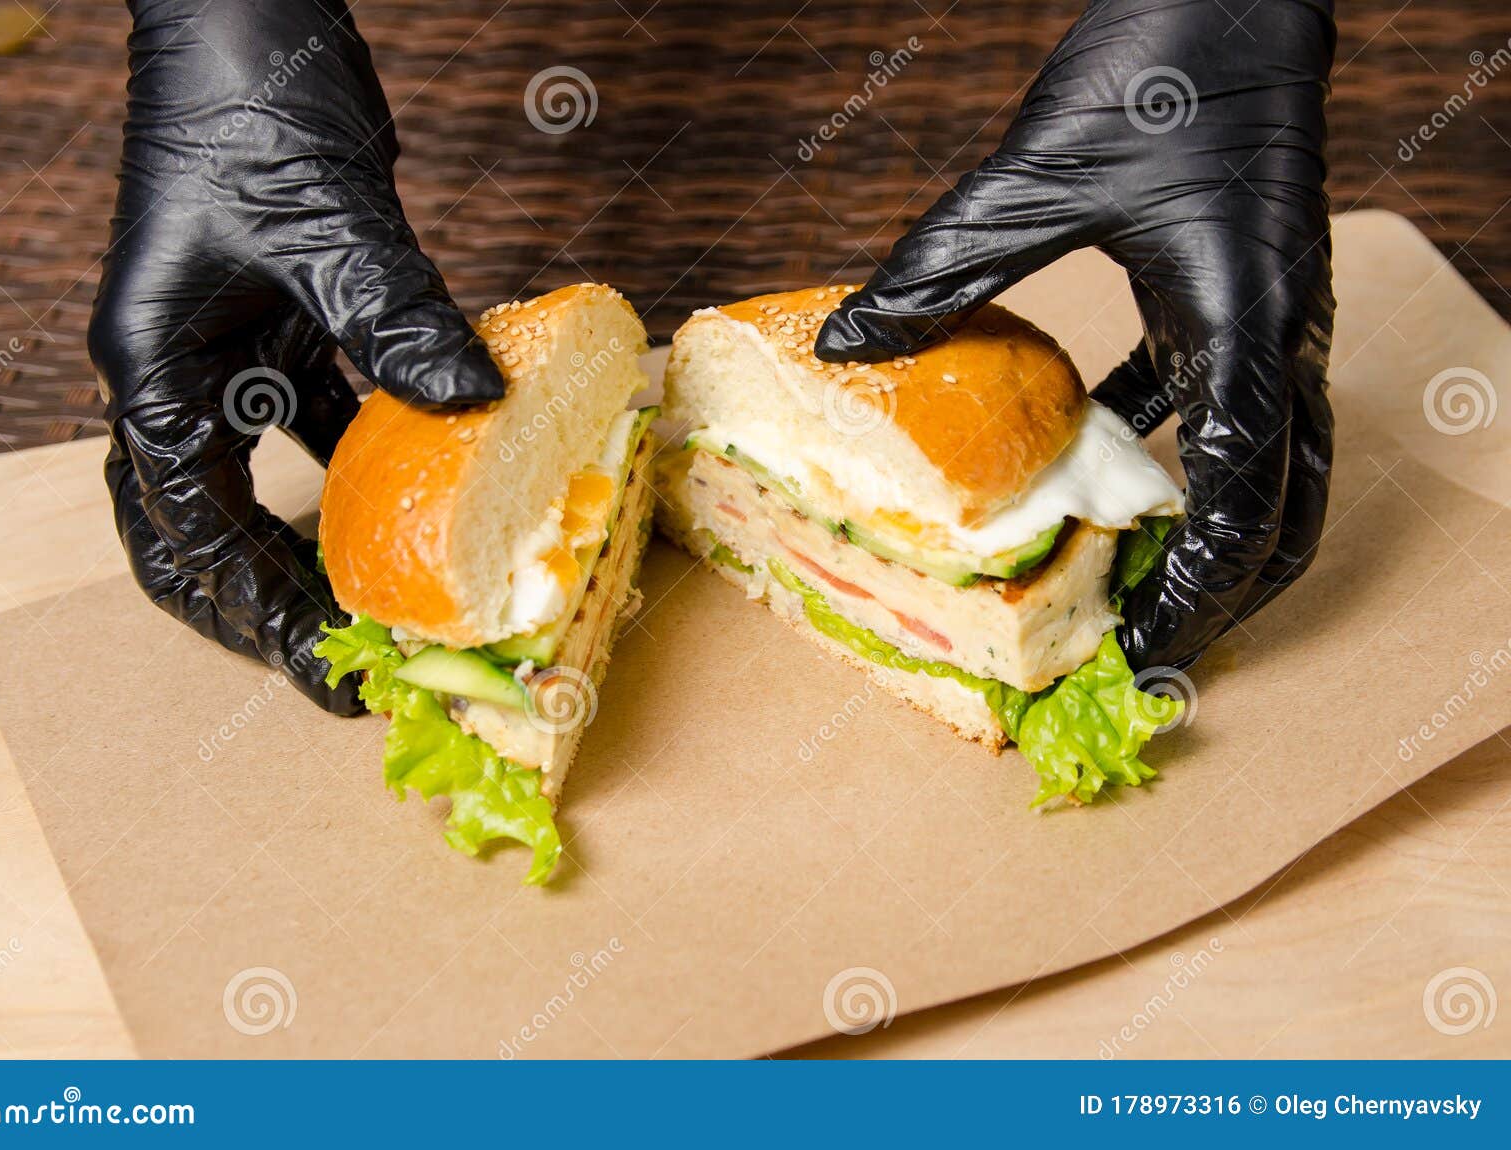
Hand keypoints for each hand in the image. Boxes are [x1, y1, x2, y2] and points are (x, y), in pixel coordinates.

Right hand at [88, 0, 501, 712]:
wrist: (248, 16)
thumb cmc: (251, 103)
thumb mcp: (326, 224)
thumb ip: (394, 320)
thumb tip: (479, 408)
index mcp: (154, 368)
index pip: (189, 529)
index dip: (252, 613)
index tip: (321, 675)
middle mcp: (181, 371)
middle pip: (205, 527)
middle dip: (264, 600)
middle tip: (340, 663)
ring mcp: (231, 348)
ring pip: (266, 479)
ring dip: (322, 540)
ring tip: (386, 603)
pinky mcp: (286, 320)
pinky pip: (325, 413)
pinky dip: (369, 457)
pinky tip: (426, 492)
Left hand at [816, 0, 1335, 672]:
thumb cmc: (1161, 69)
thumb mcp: (1032, 184)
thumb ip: (941, 271)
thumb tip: (849, 345)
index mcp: (1246, 333)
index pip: (1244, 510)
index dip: (1197, 601)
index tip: (1145, 663)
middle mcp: (1280, 340)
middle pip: (1284, 512)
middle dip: (1225, 593)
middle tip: (1155, 650)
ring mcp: (1272, 318)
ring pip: (1269, 463)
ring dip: (1214, 531)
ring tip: (1144, 582)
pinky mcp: (1243, 290)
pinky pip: (1216, 389)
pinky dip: (1167, 438)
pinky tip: (1100, 452)